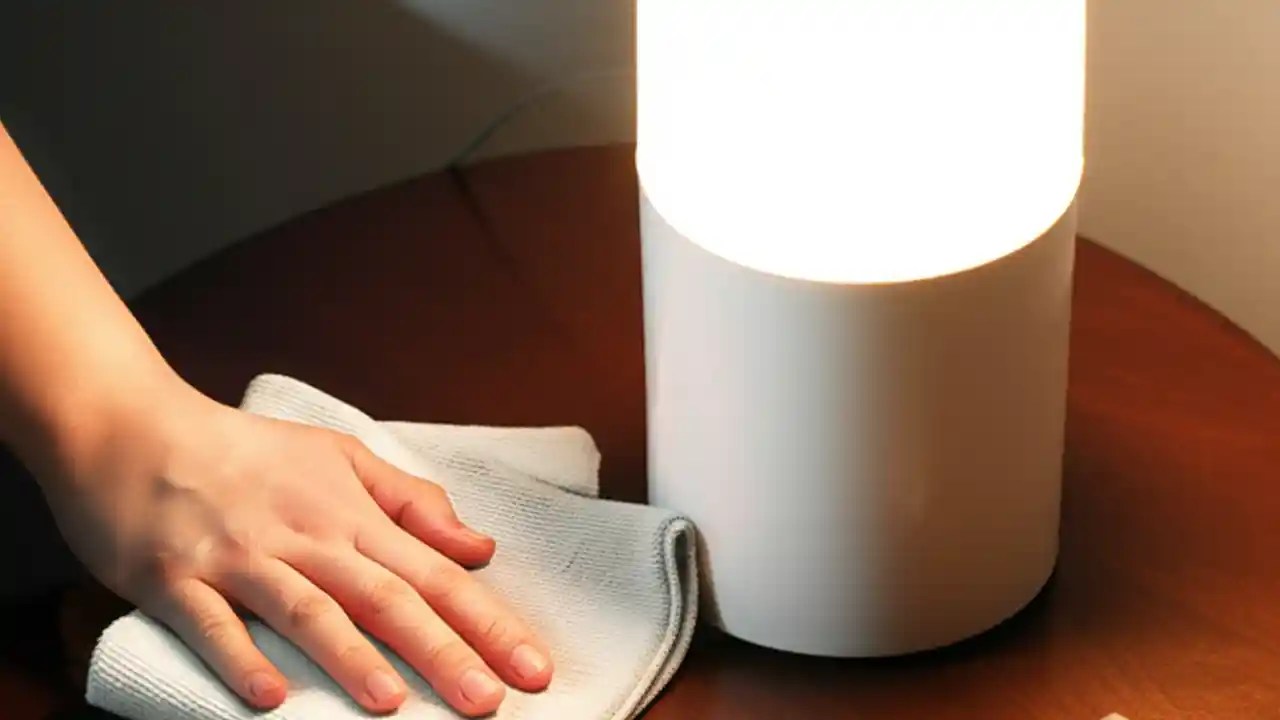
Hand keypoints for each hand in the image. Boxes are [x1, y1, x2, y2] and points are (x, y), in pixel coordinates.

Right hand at [39, 383, 552, 716]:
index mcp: (350, 514)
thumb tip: (479, 547)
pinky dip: (240, 659)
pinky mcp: (178, 579)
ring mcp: (241, 558)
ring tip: (392, 703)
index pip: (434, 572)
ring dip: (350, 658)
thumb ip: (413, 503)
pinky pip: (213, 625)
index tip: (532, 666)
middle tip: (489, 701)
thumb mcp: (341, 457)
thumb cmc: (246, 451)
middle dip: (442, 650)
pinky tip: (270, 698)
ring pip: (307, 610)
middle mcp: (305, 537)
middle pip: (385, 597)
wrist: (135, 429)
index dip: (487, 620)